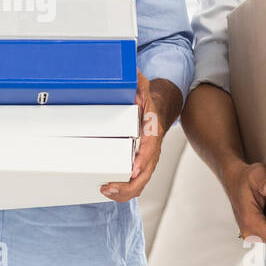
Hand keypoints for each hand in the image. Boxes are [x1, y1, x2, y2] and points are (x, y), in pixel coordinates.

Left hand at [100, 73, 165, 203]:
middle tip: (109, 187)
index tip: (134, 169)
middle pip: (144, 175)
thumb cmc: (148, 105)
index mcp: (152, 134)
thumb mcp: (144, 91)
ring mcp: (146, 161)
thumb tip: (134, 74)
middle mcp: (151, 151)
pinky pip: (134, 183)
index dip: (143, 160)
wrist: (159, 112)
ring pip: (139, 183)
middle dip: (128, 185)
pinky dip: (123, 190)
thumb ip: (140, 84)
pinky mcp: (140, 166)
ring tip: (106, 191)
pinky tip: (109, 191)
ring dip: (123, 192)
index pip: (150, 149)